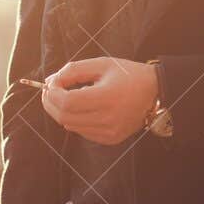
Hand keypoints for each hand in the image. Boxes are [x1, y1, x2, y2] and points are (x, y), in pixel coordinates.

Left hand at [41, 56, 158, 145]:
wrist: (155, 92)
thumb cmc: (127, 74)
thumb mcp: (102, 64)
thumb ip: (74, 70)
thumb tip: (50, 81)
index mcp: (107, 97)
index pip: (67, 102)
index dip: (52, 94)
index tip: (50, 84)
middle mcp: (108, 119)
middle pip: (65, 117)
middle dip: (51, 103)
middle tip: (48, 91)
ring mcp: (110, 132)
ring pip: (71, 126)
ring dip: (61, 111)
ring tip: (64, 96)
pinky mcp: (110, 139)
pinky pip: (82, 131)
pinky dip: (75, 120)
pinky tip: (82, 108)